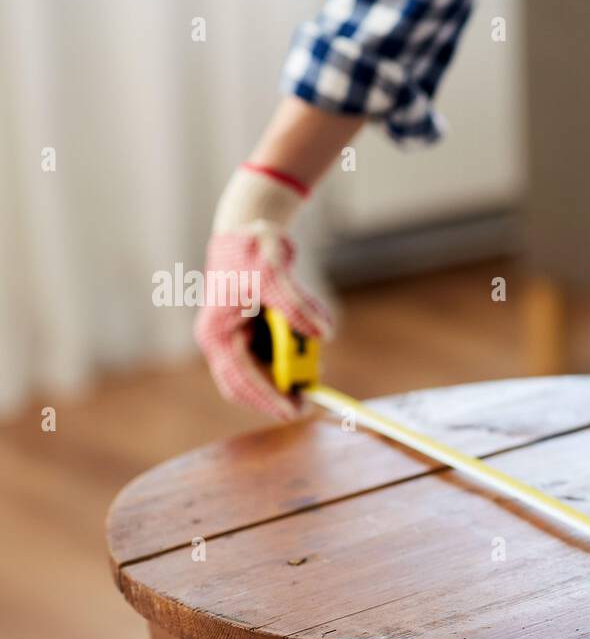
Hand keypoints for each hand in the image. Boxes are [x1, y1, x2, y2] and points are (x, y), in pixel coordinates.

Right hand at [194, 163, 333, 419]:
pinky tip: (310, 333)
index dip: (268, 399)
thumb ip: (297, 305)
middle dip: (279, 393)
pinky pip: (275, 354)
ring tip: (314, 345)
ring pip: (265, 371)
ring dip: (291, 367)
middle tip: (310, 399)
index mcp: (216, 334)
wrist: (250, 226)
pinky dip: (295, 350)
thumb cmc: (254, 247)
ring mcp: (235, 340)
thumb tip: (324, 336)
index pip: (240, 380)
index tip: (296, 411)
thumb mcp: (275, 272)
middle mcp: (221, 342)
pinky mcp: (251, 335)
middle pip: (248, 385)